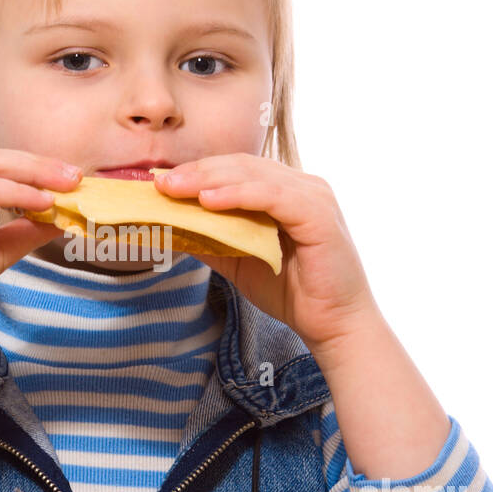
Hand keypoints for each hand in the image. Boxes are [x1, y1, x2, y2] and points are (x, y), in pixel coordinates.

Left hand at [154, 154, 378, 353]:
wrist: (333, 325)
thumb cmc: (292, 293)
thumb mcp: (238, 260)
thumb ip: (209, 240)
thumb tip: (167, 228)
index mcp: (286, 191)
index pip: (236, 170)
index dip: (198, 172)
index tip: (160, 182)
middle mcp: (302, 186)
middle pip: (241, 166)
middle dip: (197, 172)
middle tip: (160, 182)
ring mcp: (313, 196)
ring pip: (253, 176)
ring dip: (209, 180)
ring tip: (174, 189)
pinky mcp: (318, 215)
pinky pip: (271, 196)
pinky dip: (238, 196)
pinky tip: (208, 201)